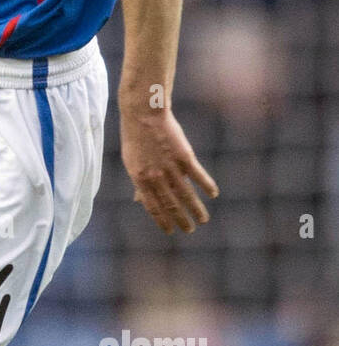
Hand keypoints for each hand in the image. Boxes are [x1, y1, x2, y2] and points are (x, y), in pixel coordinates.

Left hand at [119, 105, 218, 233]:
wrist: (143, 114)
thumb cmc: (135, 138)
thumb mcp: (131, 162)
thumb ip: (138, 183)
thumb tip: (137, 201)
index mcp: (140, 179)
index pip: (153, 207)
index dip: (162, 221)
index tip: (170, 231)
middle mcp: (155, 176)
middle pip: (171, 205)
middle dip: (181, 220)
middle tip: (190, 230)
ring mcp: (170, 167)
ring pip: (186, 195)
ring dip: (196, 210)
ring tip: (203, 220)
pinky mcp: (184, 155)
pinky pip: (198, 175)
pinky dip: (207, 186)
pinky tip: (213, 194)